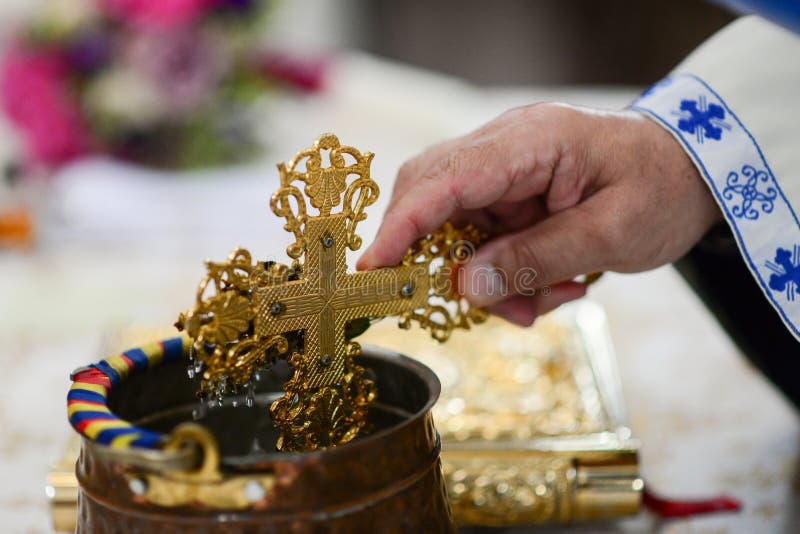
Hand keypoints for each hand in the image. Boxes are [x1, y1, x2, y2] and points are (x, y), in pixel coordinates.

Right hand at [357, 103, 721, 325]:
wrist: (692, 173)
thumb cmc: (661, 192)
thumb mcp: (610, 235)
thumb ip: (535, 259)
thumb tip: (463, 288)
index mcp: (532, 141)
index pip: (445, 179)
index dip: (401, 225)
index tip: (371, 271)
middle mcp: (506, 147)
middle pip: (432, 197)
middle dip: (440, 259)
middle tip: (471, 304)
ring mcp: (505, 169)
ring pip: (455, 228)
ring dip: (483, 278)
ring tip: (534, 304)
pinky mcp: (510, 192)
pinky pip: (482, 238)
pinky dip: (503, 274)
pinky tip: (544, 290)